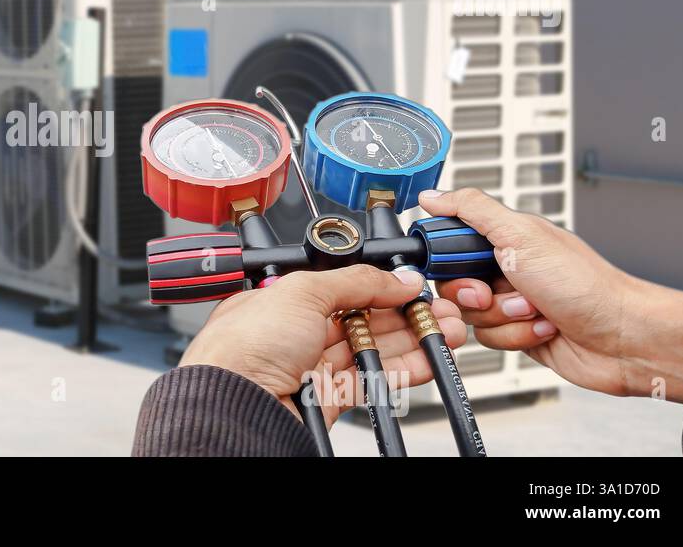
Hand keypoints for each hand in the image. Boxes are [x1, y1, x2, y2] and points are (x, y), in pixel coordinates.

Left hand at [180, 264, 467, 425]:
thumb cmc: (244, 347)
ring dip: (412, 340)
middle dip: (404, 313)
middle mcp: (295, 333)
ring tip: (446, 331)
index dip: (379, 286)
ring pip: (371, 350)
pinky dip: (401, 371)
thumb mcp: (302, 291)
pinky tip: (425, 360)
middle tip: (439, 309)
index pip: (342, 288)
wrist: (236, 404)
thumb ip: (355, 281)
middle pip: (362, 319)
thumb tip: (395, 278)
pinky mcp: (326, 399)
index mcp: (282, 301)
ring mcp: (311, 368)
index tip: (413, 285)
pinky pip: (371, 382)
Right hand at [421, 188, 682, 403]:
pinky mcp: (518, 332)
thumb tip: (433, 195)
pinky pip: (489, 338)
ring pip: (470, 314)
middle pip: (453, 283)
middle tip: (496, 291)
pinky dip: (515, 335)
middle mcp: (507, 268)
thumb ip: (472, 210)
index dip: (447, 259)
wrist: (620, 336)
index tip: (461, 266)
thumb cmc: (584, 284)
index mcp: (506, 238)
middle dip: (475, 293)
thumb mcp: (521, 235)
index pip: (450, 242)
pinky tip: (543, 327)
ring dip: (502, 316)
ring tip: (534, 309)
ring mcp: (512, 302)